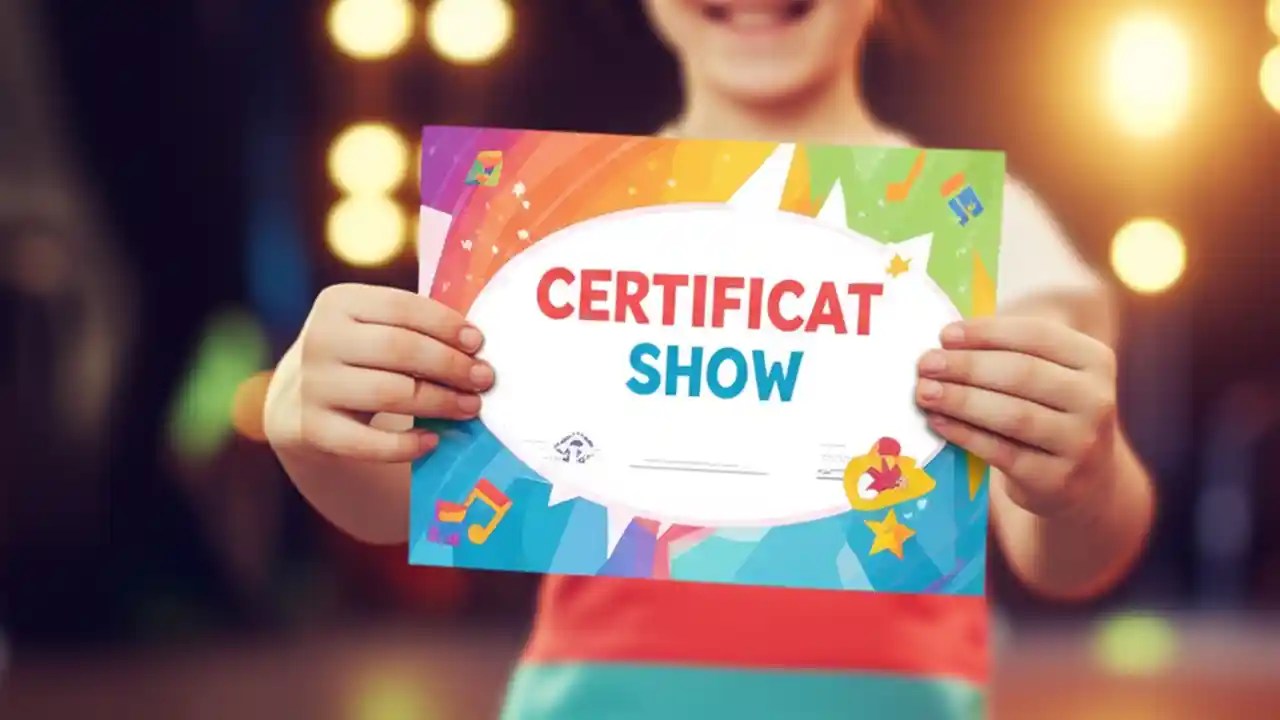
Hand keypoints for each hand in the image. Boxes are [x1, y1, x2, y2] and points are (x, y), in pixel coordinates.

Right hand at [285, 283, 493, 462]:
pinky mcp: (312, 429)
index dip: (445, 324)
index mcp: (339, 302)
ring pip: (388, 393)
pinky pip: (366, 442)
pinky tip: (433, 441)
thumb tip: (476, 347)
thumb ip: (417, 326)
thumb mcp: (376, 326)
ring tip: (470, 407)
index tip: (478, 342)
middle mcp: (320, 339)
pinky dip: (405, 445)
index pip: (402, 307)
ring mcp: (313, 385)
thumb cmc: (363, 354)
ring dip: (439, 401)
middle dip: (450, 365)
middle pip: (399, 348)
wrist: (304, 397)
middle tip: (483, 378)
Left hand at [914, 317, 1118, 518]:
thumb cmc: (1050, 412)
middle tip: (925, 363)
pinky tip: (937, 421)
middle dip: (967, 366)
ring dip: (961, 400)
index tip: (945, 334)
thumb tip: (947, 341)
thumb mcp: (1049, 377)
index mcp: (1095, 361)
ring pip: (1012, 415)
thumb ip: (1009, 354)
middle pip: (1022, 374)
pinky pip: (1001, 451)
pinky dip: (964, 433)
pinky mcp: (1055, 478)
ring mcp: (1080, 443)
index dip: (988, 333)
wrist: (1086, 480)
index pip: (1038, 336)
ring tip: (924, 391)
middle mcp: (1096, 400)